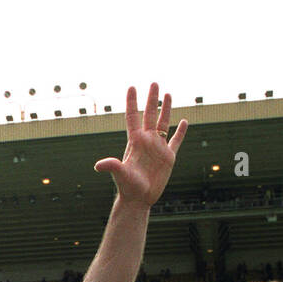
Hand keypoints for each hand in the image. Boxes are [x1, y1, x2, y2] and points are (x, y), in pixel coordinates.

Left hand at [94, 84, 186, 206]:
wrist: (139, 199)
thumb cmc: (127, 187)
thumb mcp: (120, 174)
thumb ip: (111, 166)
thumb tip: (98, 165)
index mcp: (134, 141)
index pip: (133, 117)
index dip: (132, 102)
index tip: (132, 87)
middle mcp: (146, 141)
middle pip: (149, 115)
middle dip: (151, 99)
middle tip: (154, 82)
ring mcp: (158, 148)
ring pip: (163, 124)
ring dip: (166, 109)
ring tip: (168, 94)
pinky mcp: (168, 157)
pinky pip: (176, 141)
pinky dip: (180, 132)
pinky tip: (184, 121)